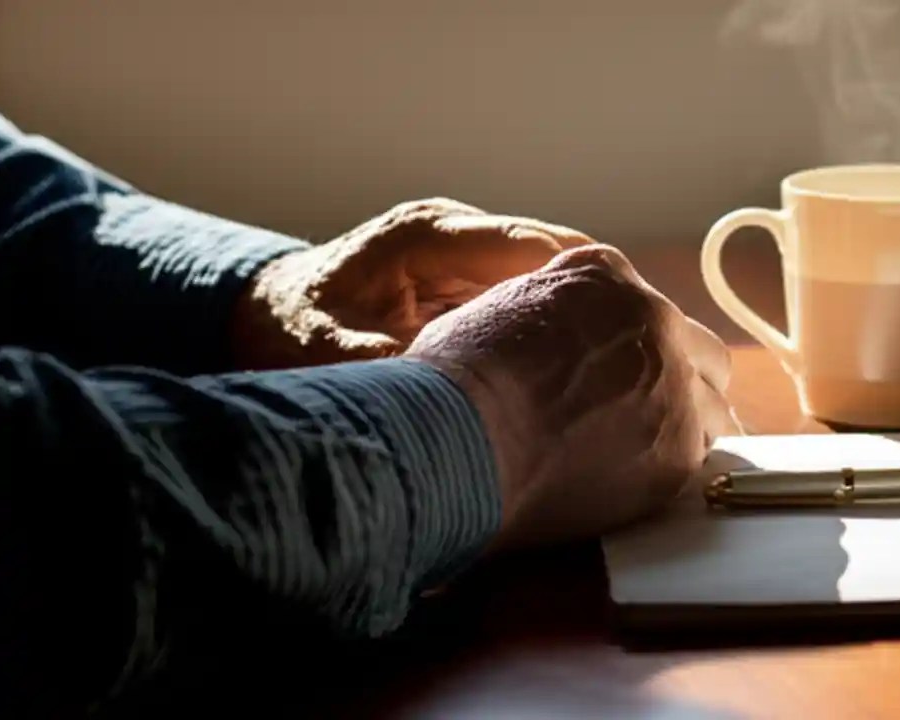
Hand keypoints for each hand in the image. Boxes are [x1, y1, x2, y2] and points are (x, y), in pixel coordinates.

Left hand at [233, 198, 592, 369]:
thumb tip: (452, 396)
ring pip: (553, 272)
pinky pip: (532, 294)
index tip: (623, 331)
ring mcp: (466, 252)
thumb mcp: (323, 354)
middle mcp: (456, 232)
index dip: (583, 287)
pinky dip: (563, 326)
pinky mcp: (470, 278)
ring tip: (627, 364)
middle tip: (642, 353)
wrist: (258, 317)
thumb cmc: (286, 332)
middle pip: (556, 252)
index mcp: (426, 235)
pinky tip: (587, 368)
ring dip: (589, 314)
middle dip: (601, 301)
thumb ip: (385, 364)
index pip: (527, 244)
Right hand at [410, 245, 742, 548]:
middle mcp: (654, 319)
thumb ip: (547, 314)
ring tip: (641, 454)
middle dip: (682, 379)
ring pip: (712, 408)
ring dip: (684, 427)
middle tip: (650, 411)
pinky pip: (697, 461)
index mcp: (606, 276)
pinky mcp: (679, 449)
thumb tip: (548, 340)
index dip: (632, 346)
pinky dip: (669, 471)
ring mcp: (674, 384)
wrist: (459, 437)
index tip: (619, 371)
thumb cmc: (457, 381)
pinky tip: (634, 482)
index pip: (645, 308)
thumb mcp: (497, 310)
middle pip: (700, 351)